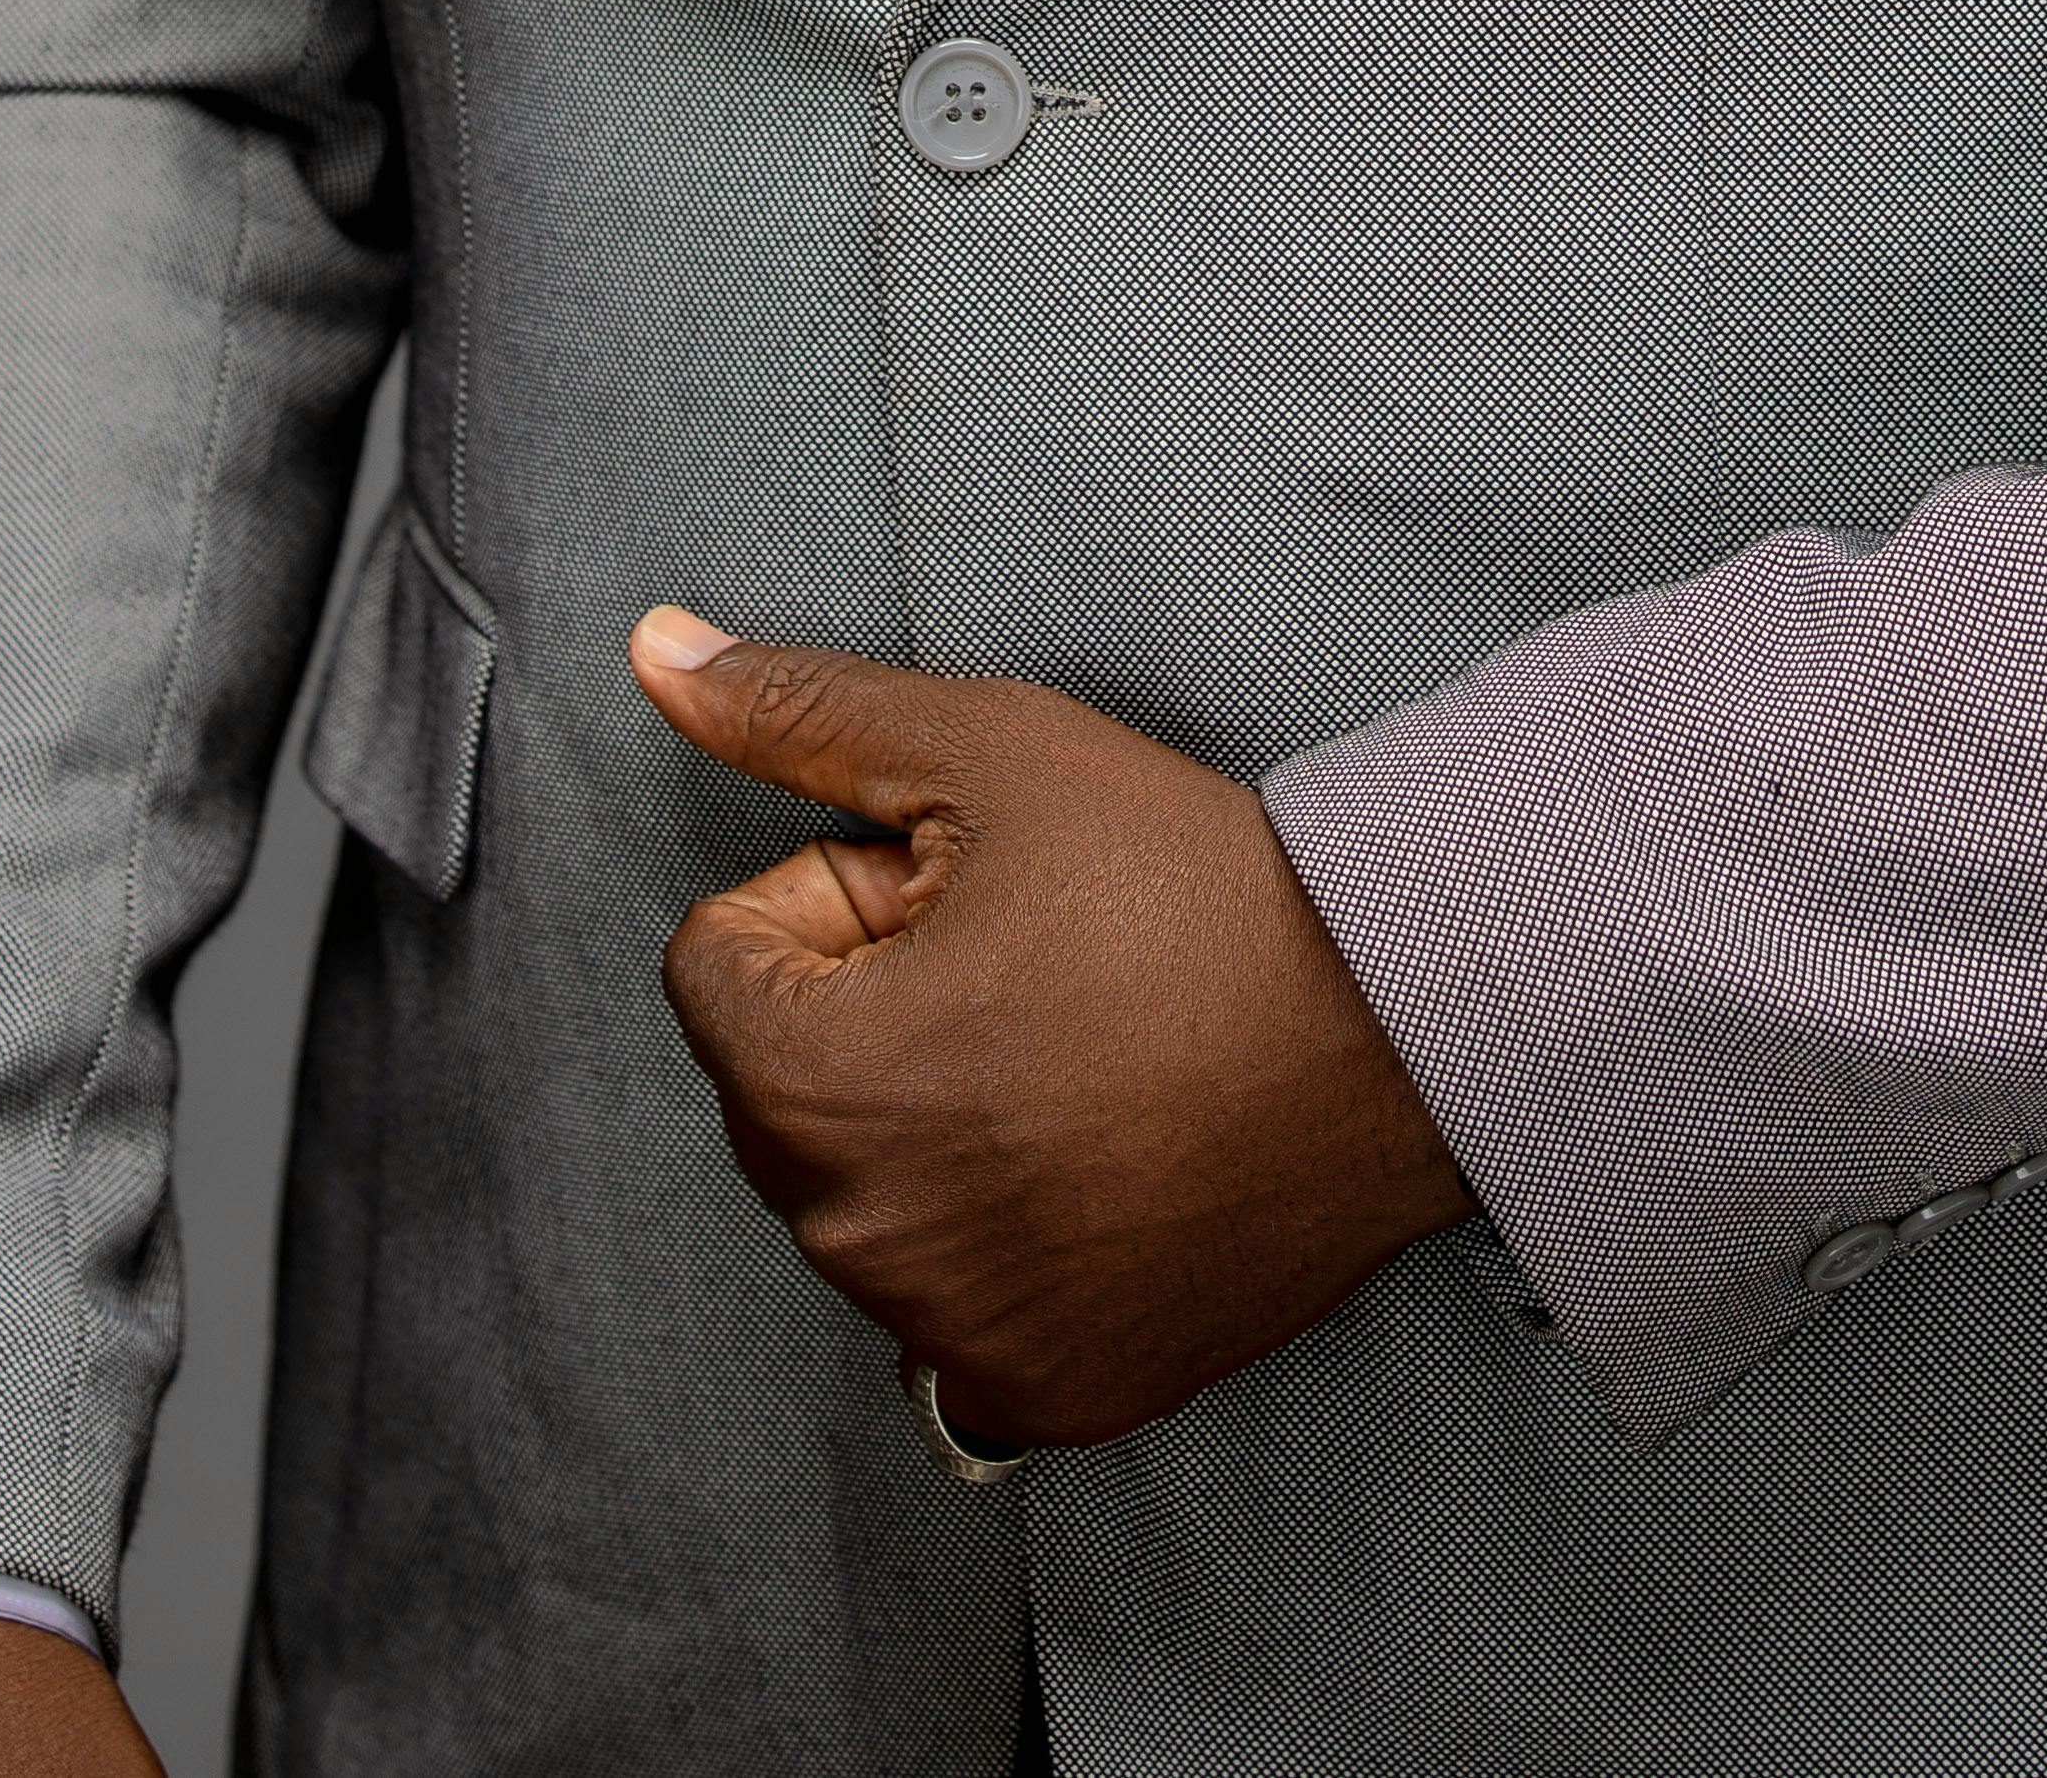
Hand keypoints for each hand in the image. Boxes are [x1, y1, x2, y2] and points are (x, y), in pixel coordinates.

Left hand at [633, 612, 1474, 1449]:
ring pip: (862, 1198)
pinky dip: (1002, 1245)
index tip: (957, 898)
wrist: (1393, 1027)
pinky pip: (951, 1313)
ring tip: (1078, 1058)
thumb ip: (796, 712)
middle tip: (1029, 970)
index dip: (836, 903)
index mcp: (818, 1080)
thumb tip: (652, 651)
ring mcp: (953, 1336)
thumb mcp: (980, 752)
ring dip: (929, 1130)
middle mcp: (861, 1237)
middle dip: (869, 1016)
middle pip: (778, 1089)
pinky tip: (1102, 1169)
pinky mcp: (1042, 1395)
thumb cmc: (1186, 882)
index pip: (719, 966)